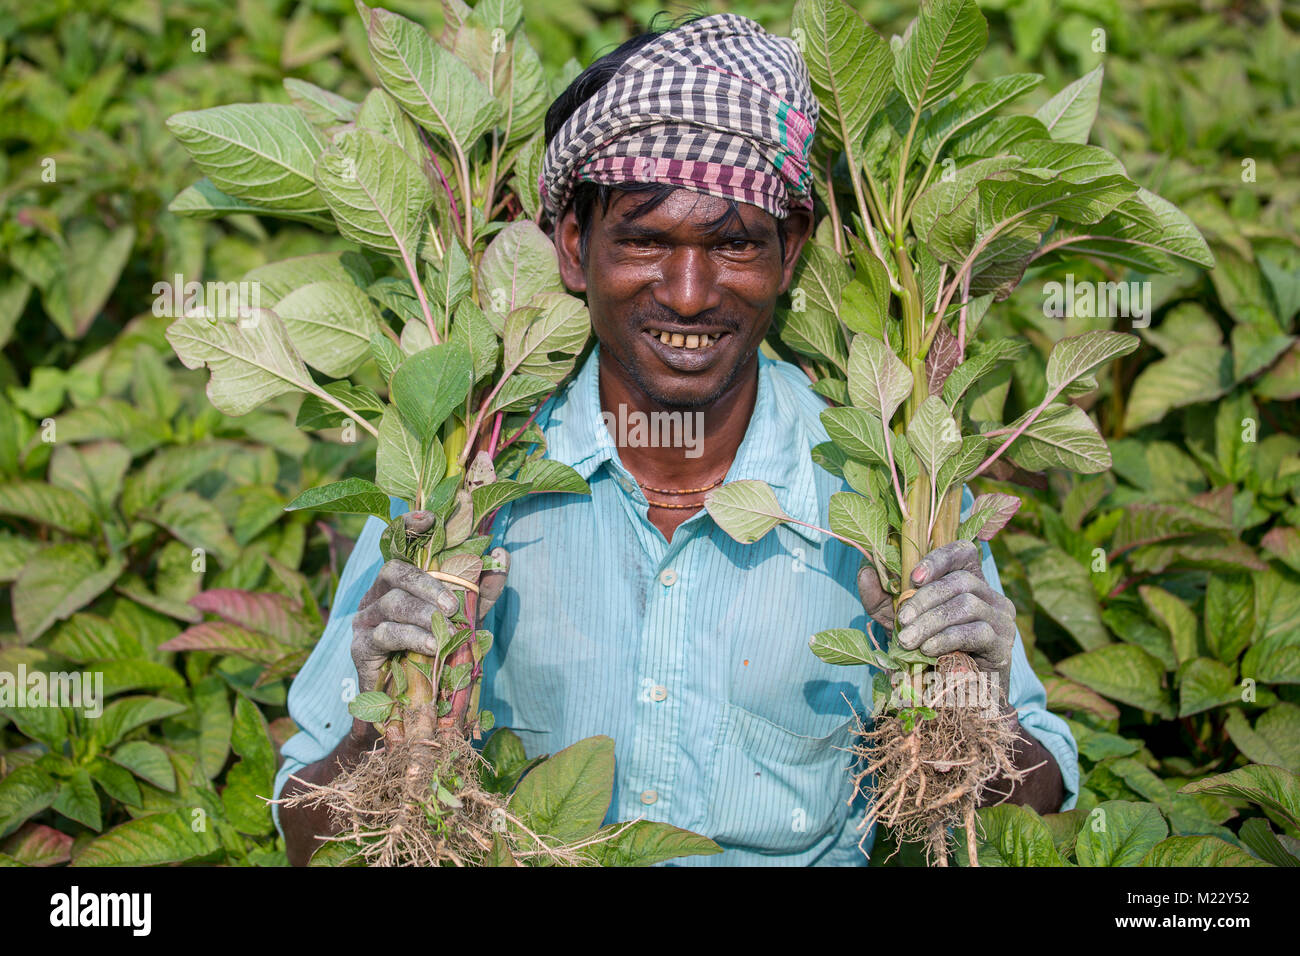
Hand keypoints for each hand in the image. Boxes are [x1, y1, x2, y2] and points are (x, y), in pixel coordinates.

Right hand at [350, 511, 509, 693]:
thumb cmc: (434, 653)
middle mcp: (377, 594)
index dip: (409, 528)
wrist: (408, 705)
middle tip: (452, 606)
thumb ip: (482, 590)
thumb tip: (502, 552)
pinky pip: (384, 634)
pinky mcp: (359, 646)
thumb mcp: (463, 619)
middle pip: (396, 572)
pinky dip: (412, 638)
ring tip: (449, 633)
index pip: (399, 545)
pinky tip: (432, 647)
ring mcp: (364, 619)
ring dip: (424, 616)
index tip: (428, 519)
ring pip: (393, 604)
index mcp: (399, 582)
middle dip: (428, 585)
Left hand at [858, 540, 1015, 692]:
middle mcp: (990, 596)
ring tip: (910, 641)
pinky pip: (976, 632)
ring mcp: (1001, 620)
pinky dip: (947, 638)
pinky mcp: (1003, 646)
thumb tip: (865, 570)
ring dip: (931, 621)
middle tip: (902, 621)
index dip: (939, 559)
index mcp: (969, 582)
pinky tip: (928, 650)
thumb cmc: (928, 654)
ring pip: (967, 604)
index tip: (913, 577)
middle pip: (961, 581)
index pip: (963, 552)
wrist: (954, 700)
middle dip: (925, 599)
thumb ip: (882, 598)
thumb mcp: (899, 623)